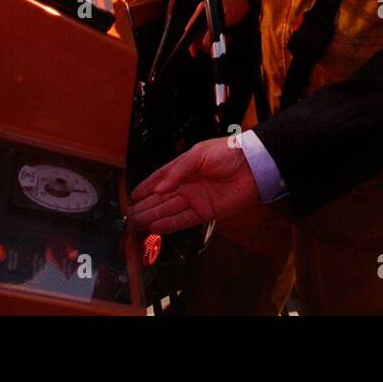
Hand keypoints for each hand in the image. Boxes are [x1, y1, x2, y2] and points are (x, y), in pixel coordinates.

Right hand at [129, 136, 259, 233]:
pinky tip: (156, 227)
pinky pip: (184, 220)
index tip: (132, 196)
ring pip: (169, 210)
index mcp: (184, 167)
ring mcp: (196, 199)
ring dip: (153, 216)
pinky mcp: (206, 212)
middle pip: (162, 197)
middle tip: (129, 214)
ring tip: (137, 223)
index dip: (146, 187)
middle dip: (146, 205)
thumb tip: (160, 188)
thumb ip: (177, 172)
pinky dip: (169, 225)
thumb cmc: (227, 153)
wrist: (253, 166)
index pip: (160, 178)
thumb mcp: (198, 155)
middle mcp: (187, 184)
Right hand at [188, 0, 251, 56]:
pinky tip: (230, 36)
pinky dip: (222, 38)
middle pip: (198, 34)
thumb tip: (205, 43)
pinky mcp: (218, 20)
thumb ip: (216, 30)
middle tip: (216, 48)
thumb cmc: (238, 2)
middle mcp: (204, 14)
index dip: (191, 42)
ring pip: (208, 35)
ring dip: (216, 41)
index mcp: (203, 10)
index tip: (194, 52)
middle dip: (206, 44)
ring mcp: (211, 17)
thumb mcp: (228, 18)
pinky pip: (216, 33)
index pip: (191, 29)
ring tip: (229, 38)